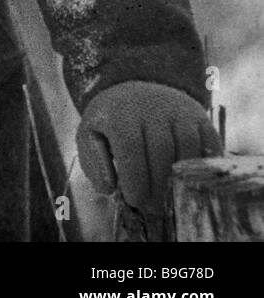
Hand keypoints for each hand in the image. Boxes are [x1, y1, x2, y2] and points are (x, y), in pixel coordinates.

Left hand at [76, 81, 221, 220]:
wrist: (133, 89)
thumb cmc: (110, 121)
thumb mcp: (89, 135)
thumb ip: (94, 162)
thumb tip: (109, 188)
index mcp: (120, 114)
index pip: (131, 149)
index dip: (135, 178)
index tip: (135, 201)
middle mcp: (152, 107)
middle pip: (161, 152)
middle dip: (159, 185)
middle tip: (154, 208)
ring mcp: (179, 109)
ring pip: (187, 148)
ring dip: (181, 179)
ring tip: (171, 198)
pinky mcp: (199, 114)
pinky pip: (209, 143)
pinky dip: (203, 165)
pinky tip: (192, 183)